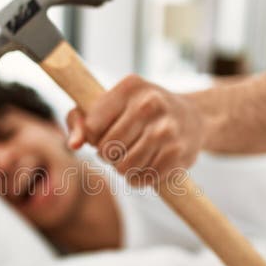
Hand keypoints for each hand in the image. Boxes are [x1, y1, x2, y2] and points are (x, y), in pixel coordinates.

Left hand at [66, 75, 206, 183]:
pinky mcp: (178, 152)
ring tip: (131, 157)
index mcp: (130, 86)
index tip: (105, 133)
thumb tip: (73, 145)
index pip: (92, 128)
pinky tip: (146, 166)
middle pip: (107, 149)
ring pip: (124, 167)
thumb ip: (81, 120)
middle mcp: (150, 103)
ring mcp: (167, 129)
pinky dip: (139, 179)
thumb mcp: (110, 104)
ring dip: (123, 169)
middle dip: (108, 154)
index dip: (94, 138)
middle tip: (120, 148)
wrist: (191, 117)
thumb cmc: (140, 111)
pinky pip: (143, 178)